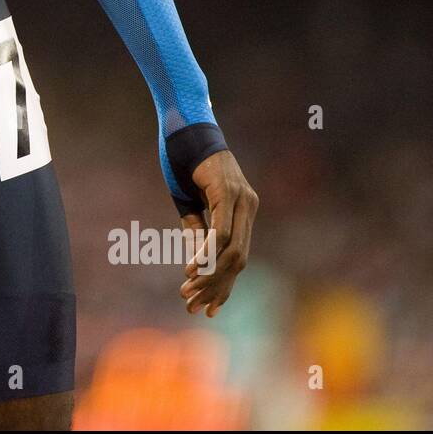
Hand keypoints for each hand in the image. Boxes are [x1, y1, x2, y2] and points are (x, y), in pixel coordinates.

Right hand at [177, 150, 257, 316]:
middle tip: (191, 305)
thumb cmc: (184, 160)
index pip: (238, 257)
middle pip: (237, 260)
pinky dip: (206, 254)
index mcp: (242, 210)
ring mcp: (242, 200)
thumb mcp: (189, 202)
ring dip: (208, 276)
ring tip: (187, 292)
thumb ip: (197, 229)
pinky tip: (191, 269)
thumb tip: (197, 263)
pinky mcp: (228, 194)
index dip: (222, 285)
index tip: (206, 307)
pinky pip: (220, 233)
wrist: (184, 126)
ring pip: (231, 251)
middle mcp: (249, 206)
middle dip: (214, 287)